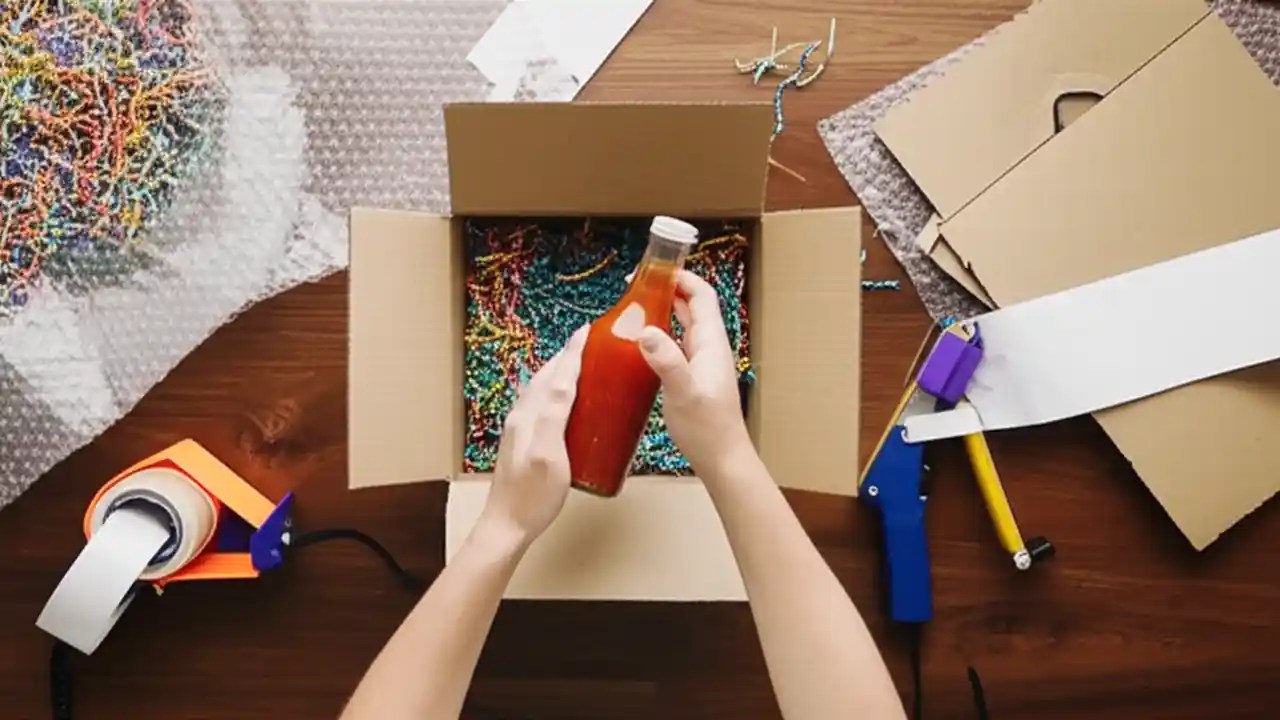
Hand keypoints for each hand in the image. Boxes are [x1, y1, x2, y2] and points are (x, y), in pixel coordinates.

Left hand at [477, 326, 587, 548]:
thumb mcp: (549, 454)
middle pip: (545, 378)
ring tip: (579, 366)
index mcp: (530, 416)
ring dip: (559, 374)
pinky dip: (555, 394)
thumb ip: (554, 416)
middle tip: (588, 344)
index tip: (587, 331)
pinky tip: (565, 404)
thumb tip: (563, 379)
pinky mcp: (522, 443)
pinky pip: (540, 406)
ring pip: (540, 391)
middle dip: (566, 357)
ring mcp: (519, 431)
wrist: (506, 526)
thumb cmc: (532, 497)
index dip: (572, 352)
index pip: (556, 376)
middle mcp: (522, 418)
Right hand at [638, 270, 753, 479]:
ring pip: (683, 326)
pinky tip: (640, 345)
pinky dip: (660, 336)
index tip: (653, 270)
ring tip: (634, 309)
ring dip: (662, 312)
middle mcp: (708, 348)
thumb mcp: (683, 393)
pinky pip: (676, 346)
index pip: (701, 296)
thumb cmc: (707, 429)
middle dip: (667, 290)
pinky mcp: (692, 377)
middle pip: (691, 306)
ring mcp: (701, 363)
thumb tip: (646, 331)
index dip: (681, 277)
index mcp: (711, 344)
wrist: (722, 460)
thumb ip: (667, 361)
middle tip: (635, 287)